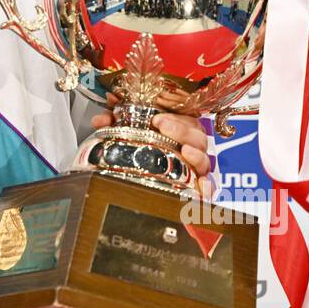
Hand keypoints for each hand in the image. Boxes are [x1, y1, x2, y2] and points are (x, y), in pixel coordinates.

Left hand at [91, 93, 213, 198]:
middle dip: (182, 130)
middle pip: (198, 137)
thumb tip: (101, 118)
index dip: (176, 118)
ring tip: (185, 151)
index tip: (157, 118)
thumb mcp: (126, 129)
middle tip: (161, 126)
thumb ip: (115, 120)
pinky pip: (207, 189)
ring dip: (196, 155)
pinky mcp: (194, 189)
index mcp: (179, 129)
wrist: (137, 177)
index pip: (188, 120)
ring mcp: (193, 169)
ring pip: (204, 159)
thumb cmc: (141, 145)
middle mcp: (189, 148)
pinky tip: (202, 186)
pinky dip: (207, 187)